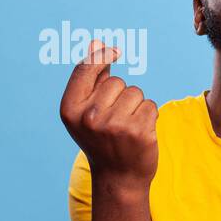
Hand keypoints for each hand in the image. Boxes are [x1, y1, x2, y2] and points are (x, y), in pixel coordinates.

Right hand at [58, 38, 158, 196]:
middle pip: (117, 81)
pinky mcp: (139, 132)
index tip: (114, 51)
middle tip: (116, 118)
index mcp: (70, 109)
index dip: (101, 55)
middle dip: (121, 94)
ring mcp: (114, 125)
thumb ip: (91, 78)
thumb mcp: (86, 111)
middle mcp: (89, 117)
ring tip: (127, 126)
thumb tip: (97, 43)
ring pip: (136, 92)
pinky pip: (150, 106)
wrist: (118, 177)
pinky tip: (140, 132)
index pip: (85, 68)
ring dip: (136, 105)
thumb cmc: (101, 139)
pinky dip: (149, 115)